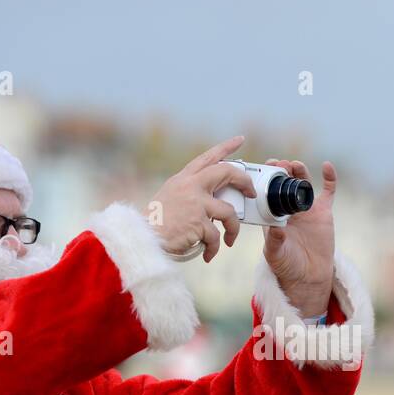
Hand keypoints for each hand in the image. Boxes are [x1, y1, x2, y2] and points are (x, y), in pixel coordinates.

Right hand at [150, 136, 256, 262]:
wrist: (143, 238)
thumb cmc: (156, 223)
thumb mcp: (170, 198)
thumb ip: (190, 194)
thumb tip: (214, 201)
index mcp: (183, 179)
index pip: (208, 157)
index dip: (226, 147)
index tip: (240, 140)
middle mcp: (190, 186)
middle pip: (226, 173)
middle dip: (244, 182)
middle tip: (250, 192)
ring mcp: (196, 203)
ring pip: (229, 211)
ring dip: (233, 228)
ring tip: (229, 239)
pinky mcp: (198, 223)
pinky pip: (216, 236)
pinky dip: (215, 248)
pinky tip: (209, 254)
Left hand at [262, 158, 336, 318]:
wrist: (308, 277)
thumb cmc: (287, 266)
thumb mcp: (275, 255)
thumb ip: (274, 242)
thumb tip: (276, 228)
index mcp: (272, 215)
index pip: (267, 191)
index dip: (266, 178)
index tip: (264, 170)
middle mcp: (288, 208)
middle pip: (284, 182)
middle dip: (281, 170)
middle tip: (279, 164)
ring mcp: (306, 208)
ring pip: (303, 183)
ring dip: (299, 171)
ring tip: (295, 165)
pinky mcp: (323, 212)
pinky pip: (328, 191)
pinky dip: (330, 178)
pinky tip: (327, 166)